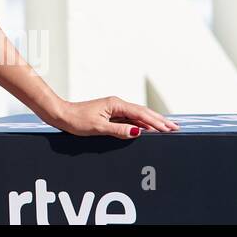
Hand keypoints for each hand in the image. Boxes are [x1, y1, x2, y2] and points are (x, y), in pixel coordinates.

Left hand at [46, 96, 179, 137]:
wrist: (62, 115)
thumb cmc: (76, 120)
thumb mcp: (98, 127)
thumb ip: (118, 130)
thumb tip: (137, 132)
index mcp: (115, 104)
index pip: (141, 114)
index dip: (156, 122)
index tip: (170, 128)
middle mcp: (116, 104)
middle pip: (143, 112)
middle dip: (159, 120)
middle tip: (175, 128)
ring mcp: (114, 109)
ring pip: (138, 115)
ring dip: (152, 122)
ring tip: (167, 128)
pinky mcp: (110, 114)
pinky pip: (131, 119)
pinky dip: (142, 124)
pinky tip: (148, 129)